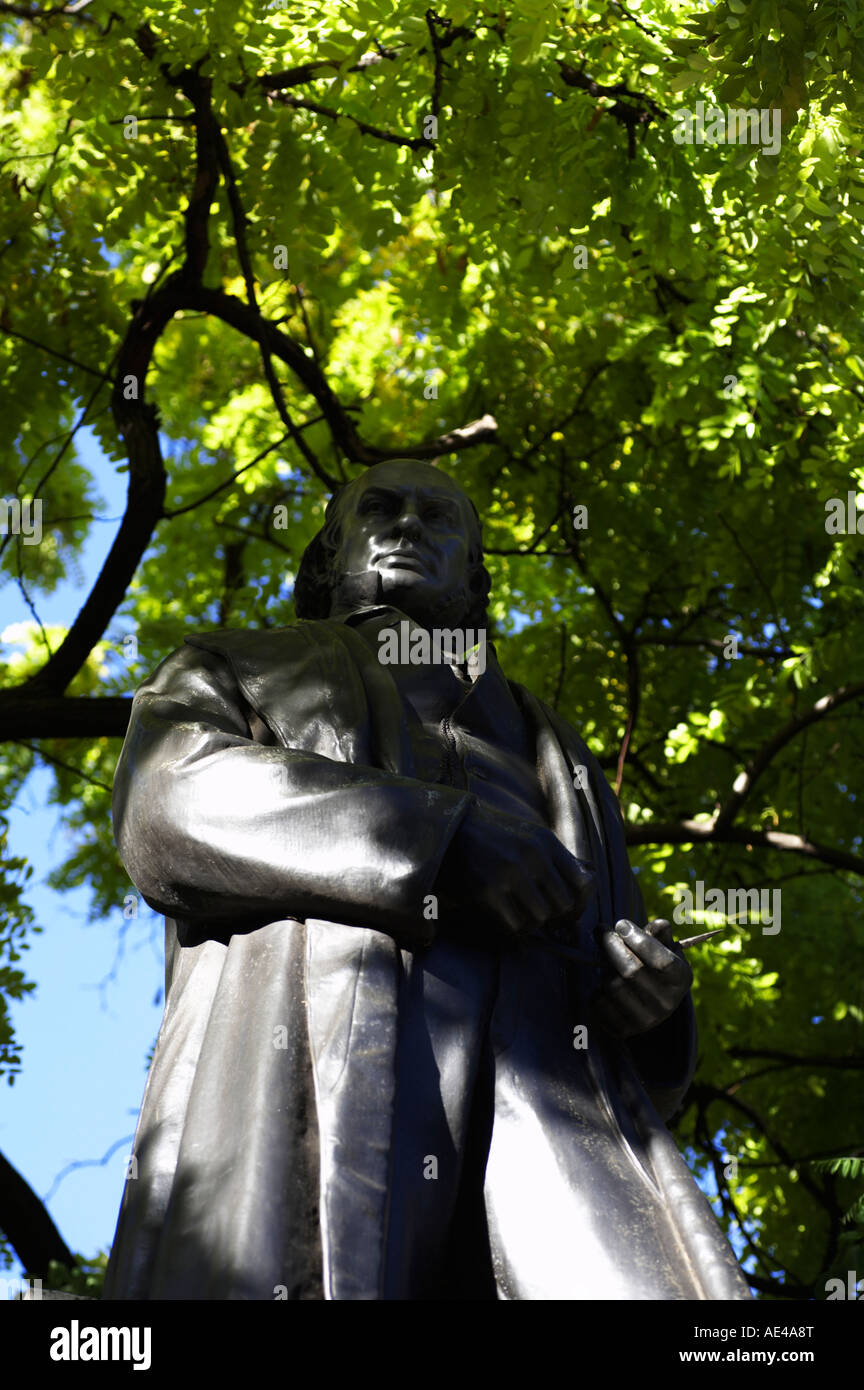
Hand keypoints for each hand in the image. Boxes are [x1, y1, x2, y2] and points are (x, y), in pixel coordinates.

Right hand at [436, 802, 594, 938]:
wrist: (451, 832)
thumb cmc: (494, 836)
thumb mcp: (530, 836)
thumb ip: (557, 858)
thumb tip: (588, 882)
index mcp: (545, 841)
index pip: (581, 882)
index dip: (577, 900)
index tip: (566, 906)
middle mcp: (531, 856)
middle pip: (562, 904)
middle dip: (553, 912)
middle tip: (541, 910)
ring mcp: (509, 874)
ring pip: (540, 917)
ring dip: (532, 920)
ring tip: (521, 911)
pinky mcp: (489, 892)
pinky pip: (515, 925)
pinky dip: (513, 926)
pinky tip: (506, 914)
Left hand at [592, 918, 691, 1037]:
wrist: (649, 1003)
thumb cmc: (655, 965)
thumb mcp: (664, 948)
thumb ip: (660, 934)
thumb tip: (660, 926)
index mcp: (681, 980)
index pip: (662, 961)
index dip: (639, 940)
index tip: (622, 924)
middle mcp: (666, 1004)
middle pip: (631, 971)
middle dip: (611, 945)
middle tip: (601, 930)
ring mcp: (645, 1020)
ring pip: (612, 985)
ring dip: (604, 966)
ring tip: (606, 959)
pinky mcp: (623, 1030)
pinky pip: (598, 1002)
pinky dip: (596, 988)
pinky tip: (604, 982)